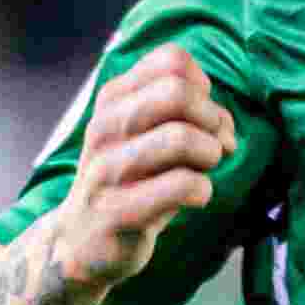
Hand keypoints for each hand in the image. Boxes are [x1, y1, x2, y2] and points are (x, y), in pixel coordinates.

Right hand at [39, 43, 231, 294]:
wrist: (81, 243)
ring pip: (181, 137)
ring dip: (209, 155)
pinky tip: (192, 200)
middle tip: (211, 147)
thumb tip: (224, 127)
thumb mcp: (147, 133)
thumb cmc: (131, 181)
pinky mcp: (117, 211)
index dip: (202, 87)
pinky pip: (183, 185)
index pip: (171, 61)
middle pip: (177, 92)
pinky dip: (203, 191)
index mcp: (112, 102)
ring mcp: (105, 171)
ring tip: (201, 172)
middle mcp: (103, 129)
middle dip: (212, 119)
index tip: (200, 119)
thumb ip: (186, 112)